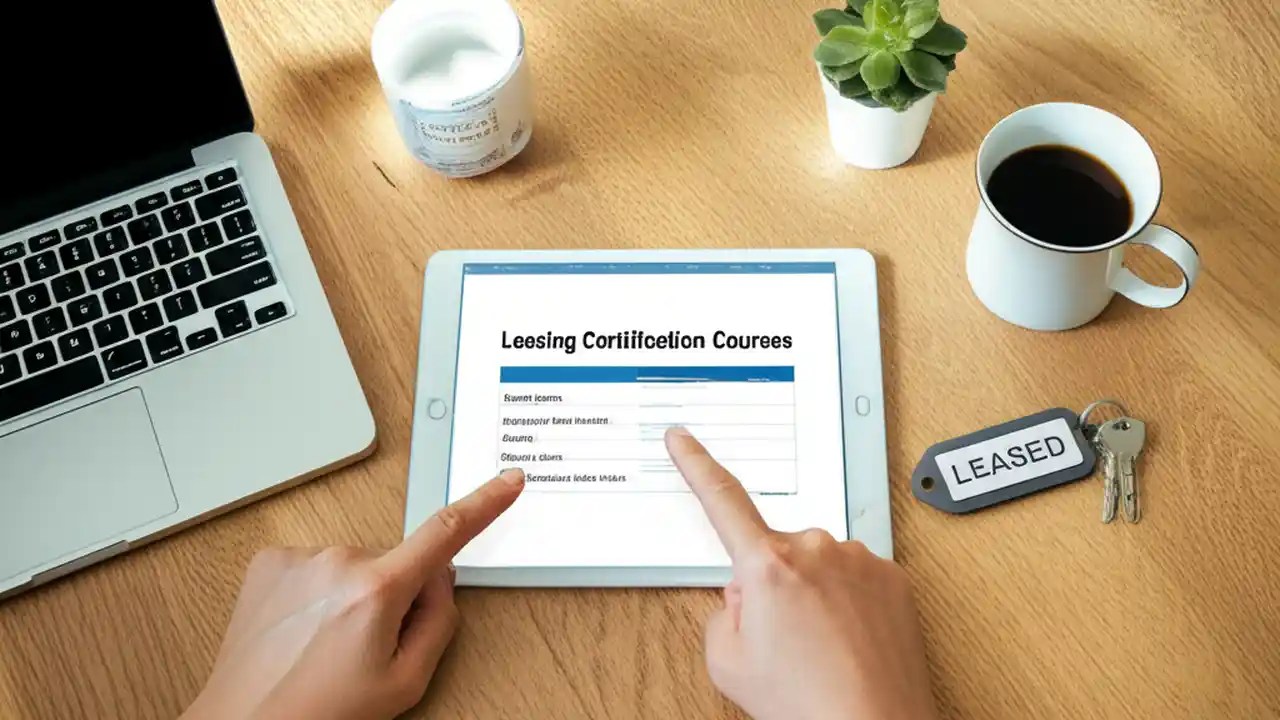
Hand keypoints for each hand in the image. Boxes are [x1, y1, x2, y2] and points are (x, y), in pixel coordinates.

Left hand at [183, 469, 525, 719]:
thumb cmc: (321, 714)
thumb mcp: (405, 682)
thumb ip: (438, 621)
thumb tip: (440, 578)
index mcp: (377, 591)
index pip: (446, 533)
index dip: (485, 503)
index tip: (509, 481)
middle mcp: (337, 561)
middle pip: (393, 564)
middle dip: (392, 597)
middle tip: (364, 649)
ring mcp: (299, 557)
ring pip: (352, 566)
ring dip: (349, 596)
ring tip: (323, 648)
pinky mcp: (269, 561)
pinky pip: (315, 568)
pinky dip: (314, 594)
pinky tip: (299, 631)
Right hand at [665, 428, 938, 719]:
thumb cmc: (807, 704)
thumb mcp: (728, 661)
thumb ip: (725, 610)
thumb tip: (747, 594)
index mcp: (768, 566)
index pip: (721, 499)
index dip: (695, 463)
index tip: (682, 438)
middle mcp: (816, 550)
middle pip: (773, 552)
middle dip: (770, 584)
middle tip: (782, 639)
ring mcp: (859, 561)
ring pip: (817, 566)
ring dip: (813, 596)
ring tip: (821, 651)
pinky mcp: (892, 577)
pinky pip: (854, 578)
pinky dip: (848, 605)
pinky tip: (848, 643)